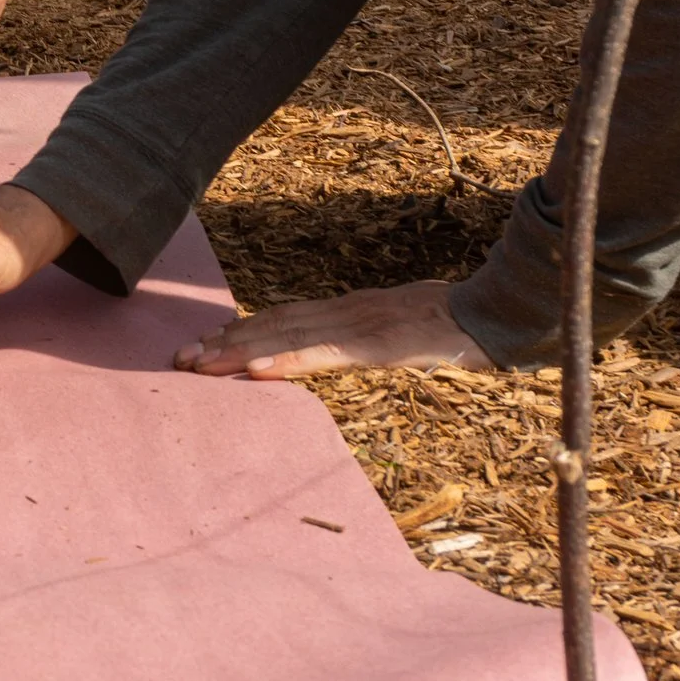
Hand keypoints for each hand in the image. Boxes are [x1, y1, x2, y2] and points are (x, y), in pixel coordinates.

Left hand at [172, 281, 495, 378]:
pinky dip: (284, 360)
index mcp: (352, 311)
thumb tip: (353, 351)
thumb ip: (377, 340)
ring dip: (238, 351)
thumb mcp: (408, 334)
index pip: (285, 318)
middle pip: (274, 325)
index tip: (205, 341)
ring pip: (286, 336)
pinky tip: (254, 370)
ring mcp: (358, 325)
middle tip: (179, 358)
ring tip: (198, 365)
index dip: (244, 329)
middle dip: (225, 342)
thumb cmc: (460, 326)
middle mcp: (346, 312)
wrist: (500, 310)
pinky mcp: (375, 344)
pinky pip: (322, 354)